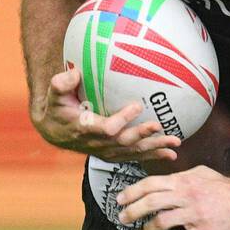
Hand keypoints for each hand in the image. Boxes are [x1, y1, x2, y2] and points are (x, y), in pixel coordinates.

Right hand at [31, 65, 178, 162]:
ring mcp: (106, 151)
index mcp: (86, 128)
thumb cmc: (58, 108)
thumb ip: (61, 83)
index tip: (138, 106)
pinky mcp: (113, 155)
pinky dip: (153, 155)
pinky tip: (170, 153)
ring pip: (133, 152)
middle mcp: (98, 143)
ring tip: (175, 144)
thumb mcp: (54, 94)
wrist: (55, 132)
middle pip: (125, 142)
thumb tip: (75, 72)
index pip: (107, 128)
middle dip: (144, 135)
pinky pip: (134, 157)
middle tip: (161, 127)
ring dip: (155, 148)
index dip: (122, 119)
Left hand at [116, 165, 229, 229]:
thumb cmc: (227, 188)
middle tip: (123, 219)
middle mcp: (188, 196)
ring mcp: (196, 215)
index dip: (131, 192)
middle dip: (131, 212)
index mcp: (185, 181)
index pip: (151, 184)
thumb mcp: (204, 173)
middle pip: (150, 203)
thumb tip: (163, 179)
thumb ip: (182, 175)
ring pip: (160, 222)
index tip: (120, 200)